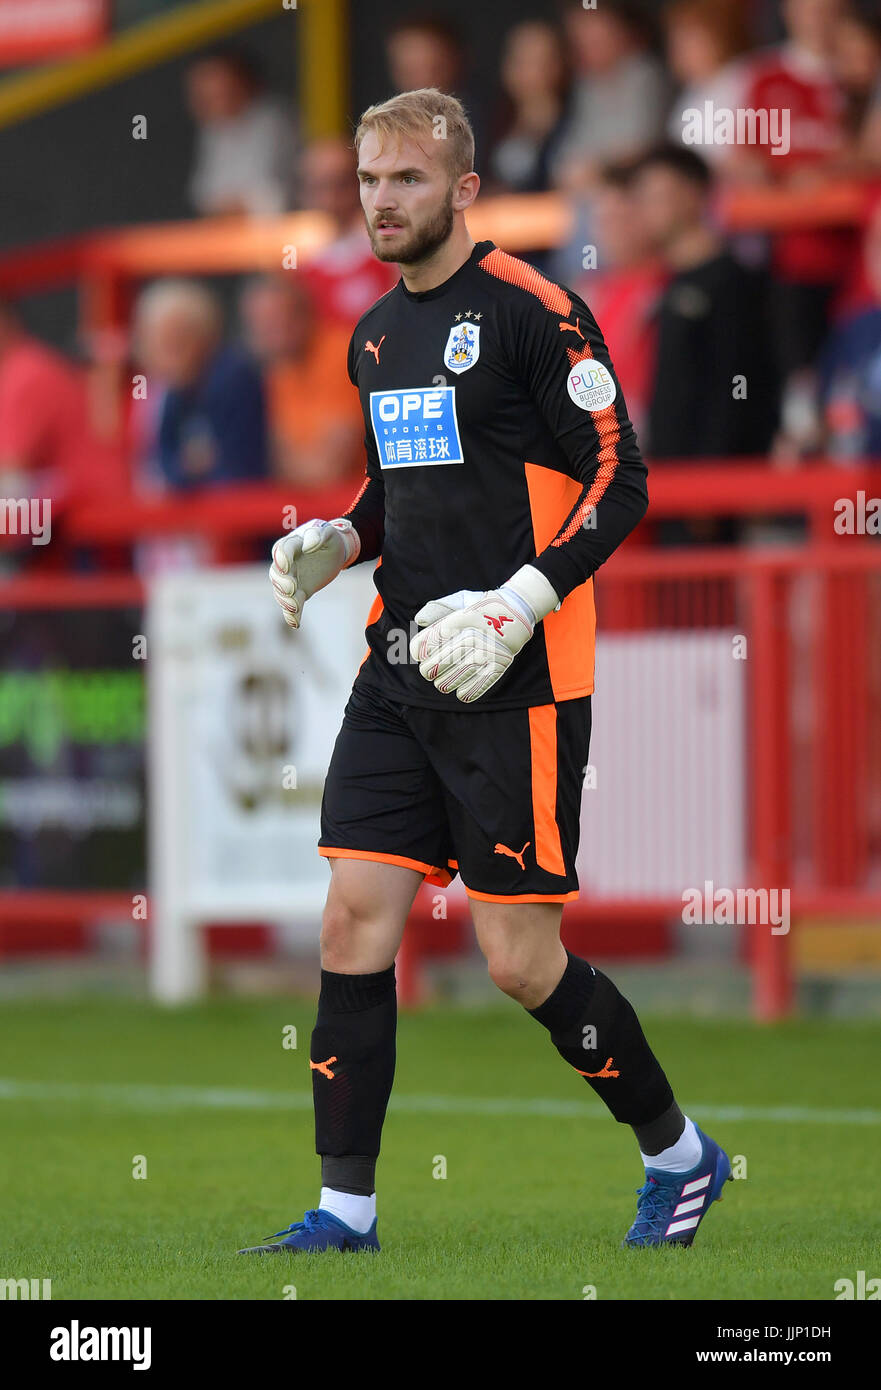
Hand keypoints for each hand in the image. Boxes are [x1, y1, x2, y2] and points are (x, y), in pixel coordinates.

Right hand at [269, 518, 358, 628]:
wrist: (334, 551)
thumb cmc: (328, 538)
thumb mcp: (327, 532)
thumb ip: (317, 534)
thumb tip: (308, 545)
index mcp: (290, 544)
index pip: (281, 551)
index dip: (282, 559)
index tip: (287, 567)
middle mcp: (285, 564)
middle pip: (276, 575)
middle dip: (282, 583)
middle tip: (292, 588)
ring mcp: (290, 579)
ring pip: (281, 592)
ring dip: (286, 601)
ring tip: (295, 607)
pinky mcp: (299, 592)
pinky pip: (292, 605)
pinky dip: (291, 615)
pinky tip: (295, 623)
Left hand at [409, 584, 538, 703]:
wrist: (517, 613)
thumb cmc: (481, 609)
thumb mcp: (460, 601)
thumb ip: (438, 608)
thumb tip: (419, 620)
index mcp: (459, 620)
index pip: (426, 644)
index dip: (420, 652)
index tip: (422, 653)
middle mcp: (471, 637)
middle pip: (433, 667)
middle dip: (428, 670)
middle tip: (430, 670)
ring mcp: (485, 653)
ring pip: (448, 682)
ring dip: (443, 683)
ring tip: (444, 680)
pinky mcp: (498, 666)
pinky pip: (472, 689)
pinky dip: (464, 693)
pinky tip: (461, 690)